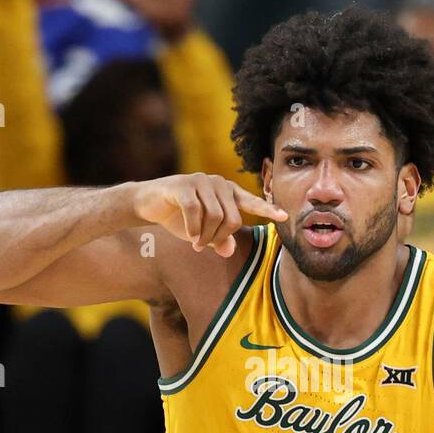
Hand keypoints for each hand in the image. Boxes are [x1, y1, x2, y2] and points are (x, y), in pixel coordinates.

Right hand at [132, 173, 285, 256]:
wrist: (148, 204)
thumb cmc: (179, 217)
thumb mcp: (202, 234)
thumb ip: (219, 240)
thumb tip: (229, 251)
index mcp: (228, 193)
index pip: (252, 202)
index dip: (267, 210)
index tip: (284, 217)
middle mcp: (218, 183)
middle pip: (233, 219)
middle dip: (219, 238)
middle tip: (205, 246)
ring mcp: (201, 181)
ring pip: (216, 217)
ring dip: (205, 236)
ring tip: (195, 243)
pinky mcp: (184, 184)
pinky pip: (196, 211)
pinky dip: (192, 229)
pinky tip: (188, 235)